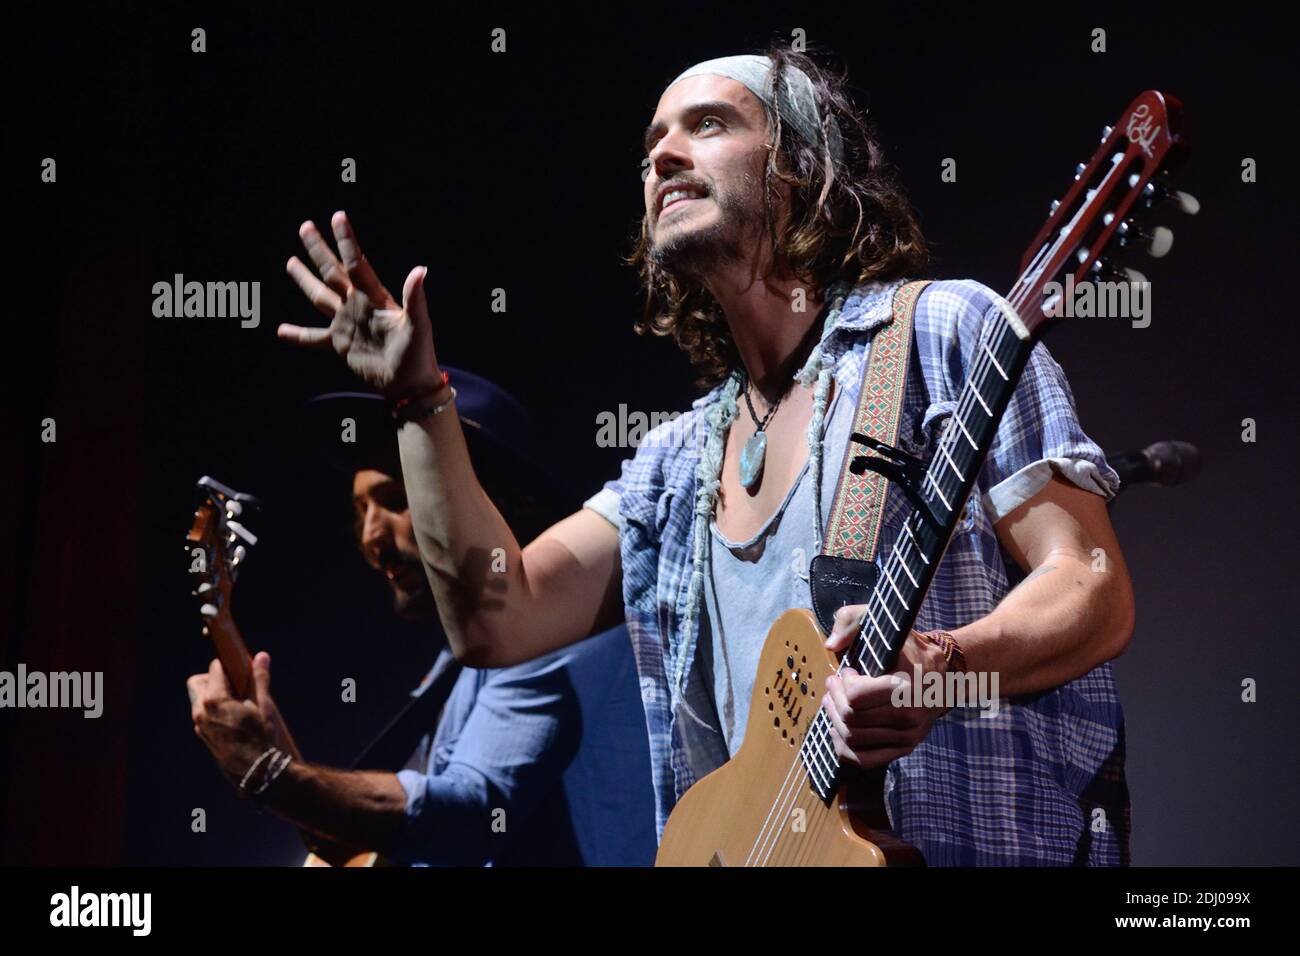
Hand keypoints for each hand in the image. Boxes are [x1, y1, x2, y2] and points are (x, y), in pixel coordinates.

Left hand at [187, 652, 294, 783]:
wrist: (257, 772)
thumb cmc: (261, 738)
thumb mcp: (264, 706)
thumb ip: (260, 679)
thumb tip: (261, 656)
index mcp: (215, 700)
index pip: (214, 669)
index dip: (228, 664)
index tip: (239, 666)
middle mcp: (202, 712)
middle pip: (196, 683)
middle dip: (212, 678)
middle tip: (234, 684)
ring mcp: (200, 726)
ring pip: (199, 700)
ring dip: (213, 695)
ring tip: (237, 702)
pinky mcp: (203, 737)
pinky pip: (203, 715)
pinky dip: (214, 710)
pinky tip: (234, 718)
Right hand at [279, 211, 440, 397]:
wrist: (409, 384)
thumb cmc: (418, 354)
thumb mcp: (418, 325)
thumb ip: (415, 298)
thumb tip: (420, 270)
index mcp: (375, 297)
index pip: (357, 263)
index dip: (347, 240)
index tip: (337, 217)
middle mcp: (357, 305)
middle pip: (333, 272)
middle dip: (319, 250)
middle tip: (305, 227)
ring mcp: (347, 323)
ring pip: (320, 296)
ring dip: (305, 279)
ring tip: (290, 262)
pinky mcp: (340, 344)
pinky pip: (313, 338)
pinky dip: (298, 335)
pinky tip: (281, 330)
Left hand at [819, 605, 948, 768]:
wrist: (942, 674)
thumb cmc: (907, 648)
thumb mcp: (883, 623)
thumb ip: (853, 620)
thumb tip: (831, 646)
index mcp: (907, 687)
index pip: (857, 697)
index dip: (844, 682)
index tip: (848, 669)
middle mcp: (910, 717)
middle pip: (851, 718)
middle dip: (834, 698)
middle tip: (833, 682)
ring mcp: (907, 737)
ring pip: (852, 738)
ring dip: (833, 718)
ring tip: (833, 700)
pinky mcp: (903, 749)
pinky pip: (863, 760)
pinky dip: (843, 747)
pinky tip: (836, 729)